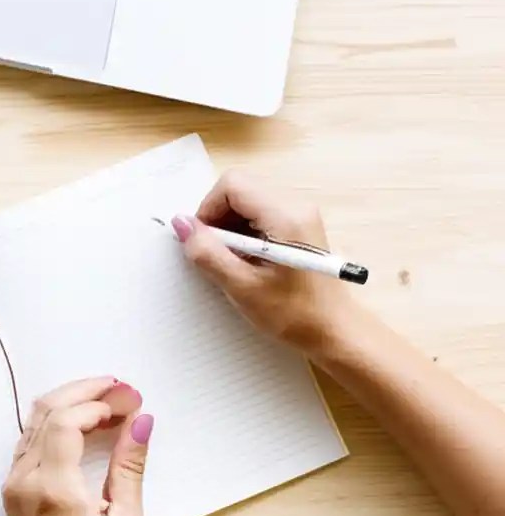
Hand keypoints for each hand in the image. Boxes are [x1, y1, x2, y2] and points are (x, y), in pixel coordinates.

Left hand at [3, 377, 154, 515]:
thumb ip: (129, 466)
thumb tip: (140, 423)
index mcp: (53, 490)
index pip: (66, 421)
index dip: (98, 402)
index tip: (127, 401)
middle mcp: (24, 483)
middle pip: (46, 412)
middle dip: (85, 392)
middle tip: (120, 389)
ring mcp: (14, 486)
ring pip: (34, 422)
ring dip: (70, 404)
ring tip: (108, 402)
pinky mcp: (14, 491)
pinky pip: (30, 441)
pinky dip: (57, 424)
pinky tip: (84, 424)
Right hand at [171, 170, 357, 354]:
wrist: (335, 330)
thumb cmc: (293, 314)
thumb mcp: (242, 287)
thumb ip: (207, 252)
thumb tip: (181, 224)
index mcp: (285, 216)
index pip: (233, 185)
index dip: (208, 208)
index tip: (203, 241)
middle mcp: (296, 206)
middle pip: (240, 190)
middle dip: (219, 218)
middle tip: (218, 254)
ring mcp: (300, 214)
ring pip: (248, 200)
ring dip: (231, 226)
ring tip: (235, 261)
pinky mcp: (300, 224)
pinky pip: (261, 213)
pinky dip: (245, 231)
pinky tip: (249, 260)